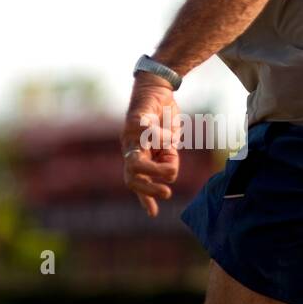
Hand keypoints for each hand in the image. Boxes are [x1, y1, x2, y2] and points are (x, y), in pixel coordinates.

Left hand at [121, 73, 180, 217]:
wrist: (157, 90)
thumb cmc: (163, 120)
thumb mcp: (168, 147)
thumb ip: (166, 162)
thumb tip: (167, 178)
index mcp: (137, 155)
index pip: (134, 180)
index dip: (143, 197)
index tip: (153, 213)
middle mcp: (130, 147)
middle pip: (131, 174)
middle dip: (148, 189)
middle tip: (167, 193)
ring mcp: (131, 134)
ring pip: (135, 160)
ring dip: (156, 167)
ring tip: (172, 160)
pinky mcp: (136, 117)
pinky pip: (145, 131)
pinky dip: (160, 135)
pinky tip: (169, 133)